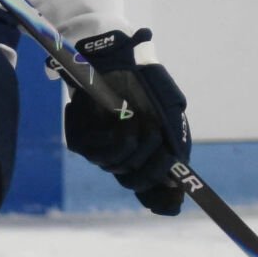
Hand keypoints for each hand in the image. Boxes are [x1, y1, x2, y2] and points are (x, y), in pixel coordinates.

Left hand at [62, 28, 190, 214]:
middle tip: (163, 147)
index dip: (159, 198)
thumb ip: (177, 143)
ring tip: (140, 120)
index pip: (147, 186)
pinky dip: (118, 137)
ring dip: (136, 146)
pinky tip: (123, 117)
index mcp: (140, 153)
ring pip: (118, 167)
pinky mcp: (79, 141)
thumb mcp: (170, 114)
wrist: (118, 58)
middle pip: (133, 182)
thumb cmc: (145, 85)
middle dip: (152, 166)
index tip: (173, 198)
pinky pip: (100, 152)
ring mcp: (98, 150)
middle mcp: (118, 155)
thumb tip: (179, 175)